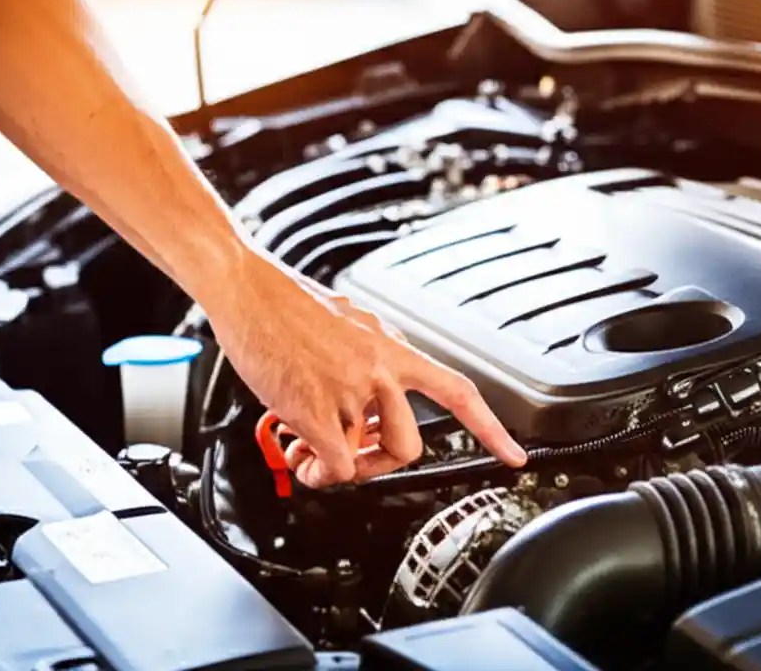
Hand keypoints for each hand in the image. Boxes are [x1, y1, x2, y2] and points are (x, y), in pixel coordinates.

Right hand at [206, 253, 526, 487]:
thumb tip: (370, 397)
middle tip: (352, 455)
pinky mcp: (315, 408)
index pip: (458, 392)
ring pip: (364, 459)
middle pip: (410, 446)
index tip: (513, 457)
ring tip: (313, 450)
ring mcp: (350, 390)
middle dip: (380, 463)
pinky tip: (300, 454)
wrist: (247, 288)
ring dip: (340, 468)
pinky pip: (334, 465)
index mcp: (393, 349)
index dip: (491, 429)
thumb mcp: (351, 326)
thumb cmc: (287, 305)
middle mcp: (380, 370)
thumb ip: (372, 360)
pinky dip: (317, 472)